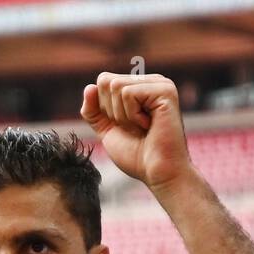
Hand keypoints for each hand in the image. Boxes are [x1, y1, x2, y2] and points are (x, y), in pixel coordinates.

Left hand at [80, 72, 191, 192]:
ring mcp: (160, 83)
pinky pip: (128, 93)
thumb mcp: (107, 131)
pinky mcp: (165, 90)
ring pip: (116, 86)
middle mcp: (150, 81)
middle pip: (106, 81)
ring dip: (122, 115)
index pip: (103, 80)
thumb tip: (89, 87)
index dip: (105, 109)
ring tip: (142, 127)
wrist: (157, 173)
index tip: (126, 126)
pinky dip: (132, 115)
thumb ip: (94, 111)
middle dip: (112, 111)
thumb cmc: (137, 156)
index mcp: (139, 87)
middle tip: (134, 128)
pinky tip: (149, 125)